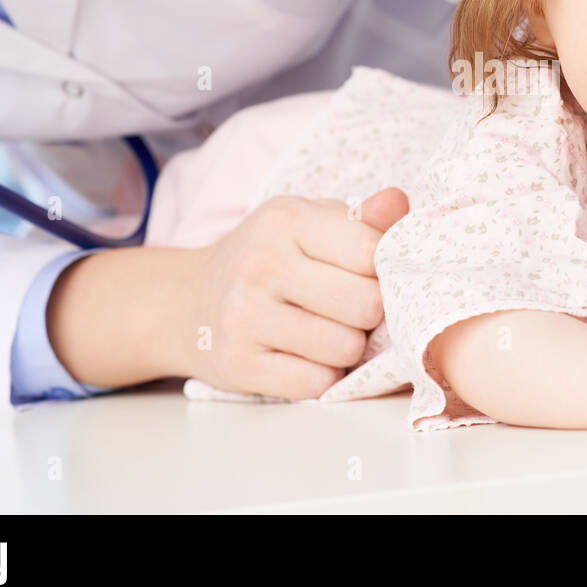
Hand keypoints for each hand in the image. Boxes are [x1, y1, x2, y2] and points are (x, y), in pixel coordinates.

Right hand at [183, 187, 408, 399]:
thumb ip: (362, 219)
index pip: (373, 252)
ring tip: (328, 331)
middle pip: (366, 305)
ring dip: (348, 348)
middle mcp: (261, 264)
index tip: (372, 276)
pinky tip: (305, 356)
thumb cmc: (268, 257)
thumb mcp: (308, 222)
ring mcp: (244, 317)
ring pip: (346, 349)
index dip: (386, 271)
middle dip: (371, 314)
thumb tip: (399, 203)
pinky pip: (316, 384)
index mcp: (286, 220)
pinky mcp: (237, 364)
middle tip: (352, 309)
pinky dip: (322, 376)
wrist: (188, 301)